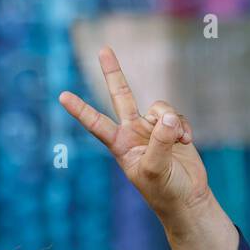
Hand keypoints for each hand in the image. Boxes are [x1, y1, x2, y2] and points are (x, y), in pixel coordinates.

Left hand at [60, 47, 206, 225]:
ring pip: (161, 108)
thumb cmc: (164, 191)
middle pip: (122, 96)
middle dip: (113, 73)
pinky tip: (188, 142)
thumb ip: (160, 140)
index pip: (96, 124)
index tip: (62, 96)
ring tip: (179, 141)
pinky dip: (184, 127)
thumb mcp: (155, 169)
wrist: (187, 199)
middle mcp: (133, 133)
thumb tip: (168, 115)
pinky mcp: (173, 129)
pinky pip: (177, 116)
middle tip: (103, 49)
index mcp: (120, 145)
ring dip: (172, 121)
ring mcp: (153, 129)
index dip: (80, 110)